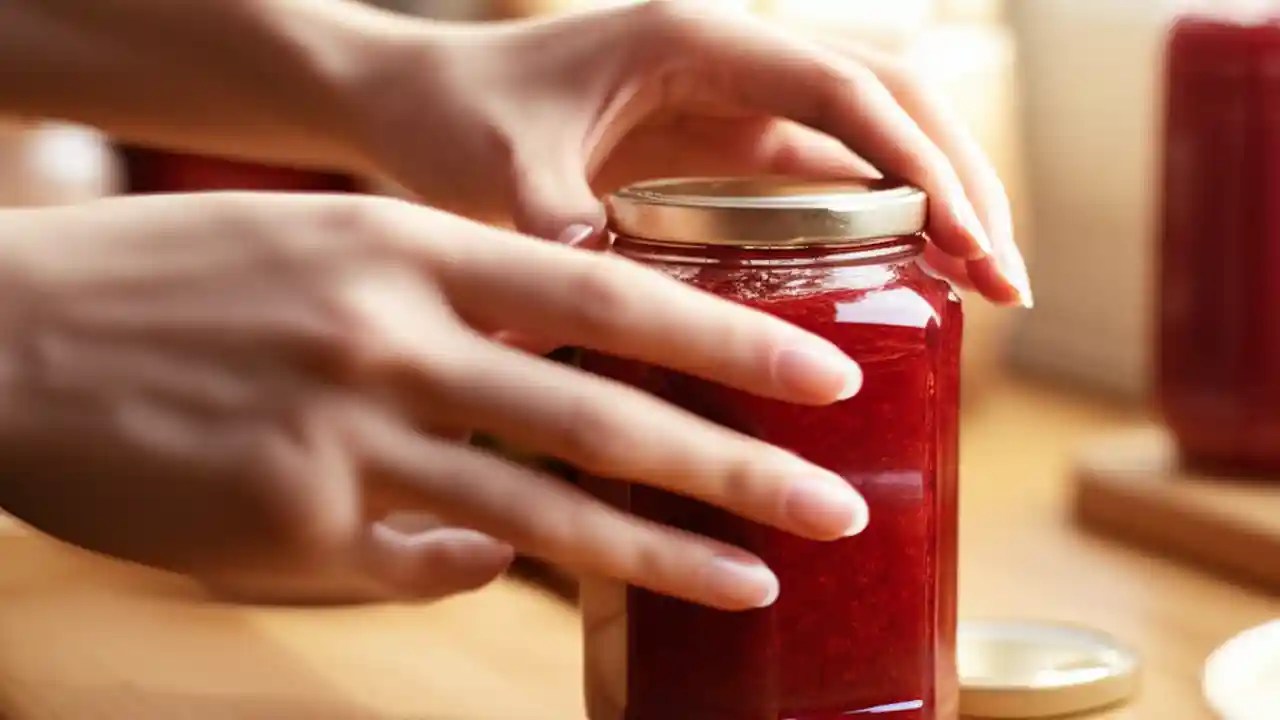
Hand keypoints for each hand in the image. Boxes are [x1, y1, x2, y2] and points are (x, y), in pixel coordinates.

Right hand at [0, 192, 864, 606]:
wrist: (13, 333)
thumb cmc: (180, 283)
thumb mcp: (327, 249)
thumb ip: (446, 313)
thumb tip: (532, 372)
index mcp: (412, 247)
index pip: (612, 294)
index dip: (730, 342)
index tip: (826, 375)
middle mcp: (395, 336)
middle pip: (609, 414)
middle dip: (741, 465)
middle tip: (842, 499)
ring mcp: (350, 438)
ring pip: (549, 512)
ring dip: (667, 553)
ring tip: (758, 577)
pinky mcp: (298, 528)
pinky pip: (430, 563)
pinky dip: (478, 570)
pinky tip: (506, 574)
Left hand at [352, 0, 1030, 304]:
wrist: (414, 100)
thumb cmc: (450, 115)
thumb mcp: (499, 172)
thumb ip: (556, 229)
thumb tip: (600, 325)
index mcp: (694, 39)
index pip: (845, 89)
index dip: (921, 163)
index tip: (971, 243)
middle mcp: (731, 55)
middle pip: (891, 98)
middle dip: (961, 180)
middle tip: (1008, 280)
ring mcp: (732, 97)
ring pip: (872, 132)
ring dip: (938, 195)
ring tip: (986, 283)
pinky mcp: (722, 141)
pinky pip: (827, 170)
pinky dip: (879, 216)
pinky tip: (907, 275)